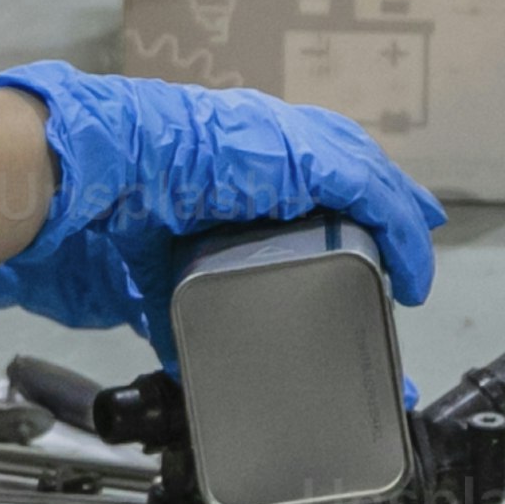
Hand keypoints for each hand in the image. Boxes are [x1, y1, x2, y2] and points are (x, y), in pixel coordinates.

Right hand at [0, 64, 441, 344]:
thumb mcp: (151, 270)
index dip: (340, 206)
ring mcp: (287, 146)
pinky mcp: (303, 157)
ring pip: (367, 181)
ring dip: (398, 223)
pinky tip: (413, 260)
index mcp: (228, 163)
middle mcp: (264, 146)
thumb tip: (180, 357)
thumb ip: (175, 307)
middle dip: (386, 211)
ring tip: (417, 270)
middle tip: (408, 250)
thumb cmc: (99, 205)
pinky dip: (397, 226)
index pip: (302, 179)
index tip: (365, 242)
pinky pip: (371, 192)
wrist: (88, 169)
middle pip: (349, 173)